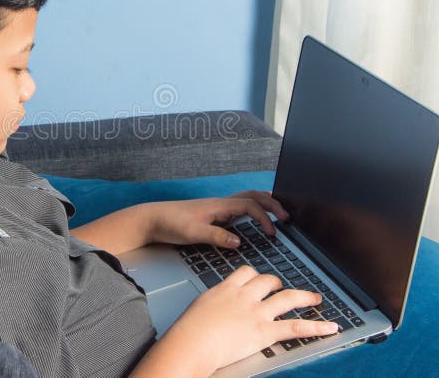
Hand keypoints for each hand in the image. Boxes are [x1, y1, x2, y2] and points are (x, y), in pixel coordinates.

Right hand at [131, 266, 338, 376]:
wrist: (192, 342)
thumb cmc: (189, 329)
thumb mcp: (200, 307)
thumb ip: (213, 303)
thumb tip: (214, 309)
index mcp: (227, 288)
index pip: (247, 272)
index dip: (256, 275)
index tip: (259, 279)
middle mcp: (245, 296)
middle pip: (268, 280)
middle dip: (279, 283)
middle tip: (285, 288)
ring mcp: (257, 313)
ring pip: (287, 297)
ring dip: (304, 296)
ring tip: (315, 298)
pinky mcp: (265, 332)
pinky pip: (296, 327)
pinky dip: (317, 327)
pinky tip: (330, 327)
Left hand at [147, 190, 289, 249]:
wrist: (151, 219)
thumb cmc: (170, 223)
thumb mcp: (193, 233)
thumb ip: (216, 236)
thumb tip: (239, 241)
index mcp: (218, 205)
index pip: (250, 206)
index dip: (264, 219)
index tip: (272, 234)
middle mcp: (220, 204)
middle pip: (252, 196)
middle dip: (272, 204)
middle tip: (287, 217)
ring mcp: (217, 208)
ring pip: (246, 200)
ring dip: (263, 204)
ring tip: (278, 212)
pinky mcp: (212, 215)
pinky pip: (238, 208)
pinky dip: (251, 210)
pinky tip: (253, 220)